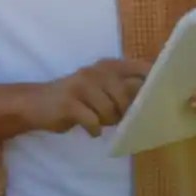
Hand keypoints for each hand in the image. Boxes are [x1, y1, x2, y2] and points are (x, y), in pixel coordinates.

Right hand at [29, 58, 151, 137]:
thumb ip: (123, 90)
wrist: (36, 103)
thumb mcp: (101, 90)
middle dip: (123, 112)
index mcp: (107, 66)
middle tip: (114, 118)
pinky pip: (93, 121)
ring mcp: (82, 85)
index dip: (152, 81)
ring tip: (98, 121)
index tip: (160, 96)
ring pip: (110, 110)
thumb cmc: (76, 99)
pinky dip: (94, 129)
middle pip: (126, 94)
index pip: (139, 68)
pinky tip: (90, 129)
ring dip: (106, 122)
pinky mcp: (69, 102)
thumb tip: (152, 100)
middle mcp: (96, 71)